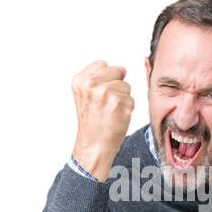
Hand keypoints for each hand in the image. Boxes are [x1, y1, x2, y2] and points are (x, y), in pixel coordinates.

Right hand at [70, 60, 133, 181]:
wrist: (94, 146)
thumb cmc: (92, 123)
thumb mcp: (86, 96)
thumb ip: (98, 78)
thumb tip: (123, 69)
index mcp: (79, 81)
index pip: (102, 64)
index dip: (105, 79)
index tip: (97, 95)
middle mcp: (90, 84)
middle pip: (117, 71)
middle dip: (115, 85)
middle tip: (105, 104)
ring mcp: (105, 92)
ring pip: (126, 85)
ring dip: (123, 98)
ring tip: (110, 111)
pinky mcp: (119, 101)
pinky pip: (132, 98)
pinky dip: (128, 108)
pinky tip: (116, 117)